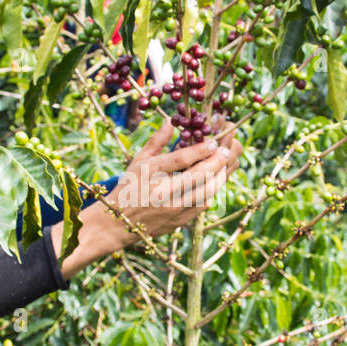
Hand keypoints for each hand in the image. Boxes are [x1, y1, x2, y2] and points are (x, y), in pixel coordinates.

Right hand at [111, 119, 242, 235]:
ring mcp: (173, 208)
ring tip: (224, 163)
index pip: (181, 159)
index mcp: (150, 173)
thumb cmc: (129, 187)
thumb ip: (157, 141)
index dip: (201, 149)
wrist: (119, 224)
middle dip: (217, 160)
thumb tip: (171, 121)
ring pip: (206, 191)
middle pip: (199, 175)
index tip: (214, 141)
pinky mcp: (180, 220)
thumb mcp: (138, 161)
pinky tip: (216, 180)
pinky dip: (213, 190)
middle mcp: (163, 192)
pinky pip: (203, 204)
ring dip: (220, 176)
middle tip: (226, 150)